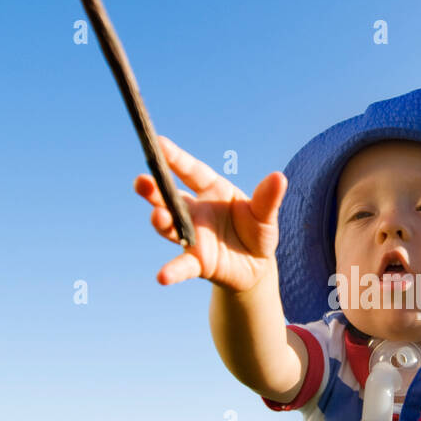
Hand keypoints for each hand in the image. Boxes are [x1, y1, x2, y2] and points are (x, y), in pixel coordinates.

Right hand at [134, 136, 287, 291]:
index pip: (191, 171)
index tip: (158, 144)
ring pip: (169, 226)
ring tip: (157, 216)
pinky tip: (162, 277)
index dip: (174, 158)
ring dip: (161, 221)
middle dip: (154, 189)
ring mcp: (192, 236)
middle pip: (170, 197)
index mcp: (212, 190)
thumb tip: (279, 178)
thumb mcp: (265, 215)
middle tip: (141, 182)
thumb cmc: (257, 231)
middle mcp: (195, 211)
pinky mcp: (196, 262)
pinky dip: (173, 271)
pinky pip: (182, 266)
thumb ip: (268, 198)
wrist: (256, 266)